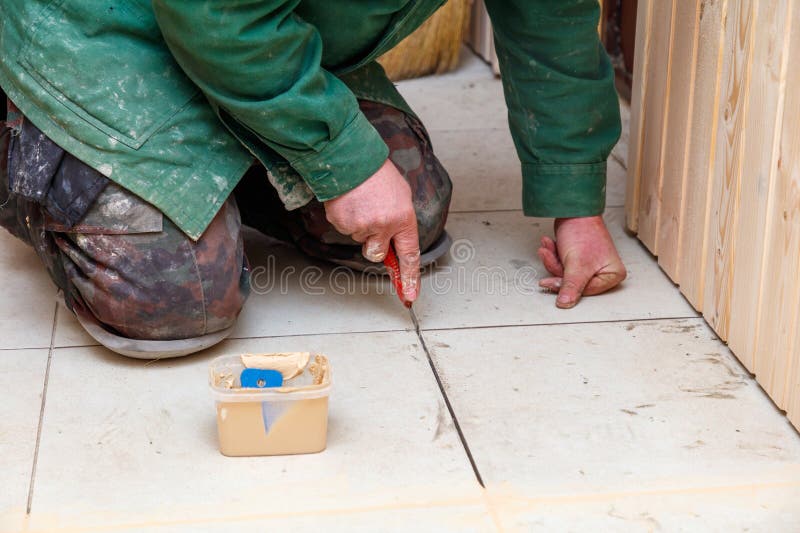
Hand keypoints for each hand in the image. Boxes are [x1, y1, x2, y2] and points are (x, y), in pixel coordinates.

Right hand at [324, 159, 419, 301]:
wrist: (351, 159)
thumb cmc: (378, 175)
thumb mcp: (401, 196)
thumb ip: (401, 222)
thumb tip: (395, 242)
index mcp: (403, 219)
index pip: (409, 256)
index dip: (410, 278)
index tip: (409, 296)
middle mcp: (383, 226)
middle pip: (376, 254)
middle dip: (374, 242)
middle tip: (372, 219)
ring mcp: (361, 226)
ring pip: (360, 239)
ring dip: (360, 225)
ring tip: (362, 202)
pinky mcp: (341, 223)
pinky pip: (345, 229)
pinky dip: (347, 218)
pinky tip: (350, 202)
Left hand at [537, 215, 625, 308]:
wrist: (572, 210)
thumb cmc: (582, 231)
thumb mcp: (577, 264)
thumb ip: (571, 286)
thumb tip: (565, 304)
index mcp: (613, 274)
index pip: (585, 292)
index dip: (565, 287)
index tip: (549, 281)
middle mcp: (604, 271)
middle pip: (574, 284)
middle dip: (557, 269)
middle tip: (550, 257)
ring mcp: (591, 264)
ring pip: (565, 274)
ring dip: (553, 260)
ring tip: (548, 247)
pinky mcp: (578, 258)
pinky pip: (562, 265)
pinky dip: (553, 255)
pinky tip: (549, 244)